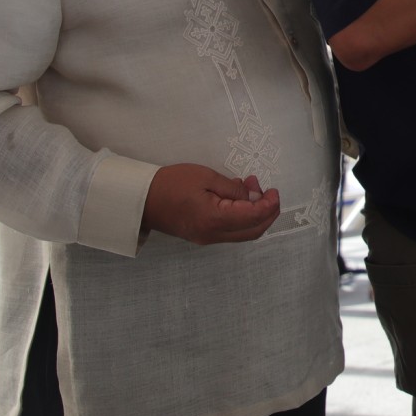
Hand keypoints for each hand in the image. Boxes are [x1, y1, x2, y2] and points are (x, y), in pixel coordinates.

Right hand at [142, 164, 280, 244]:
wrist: (141, 199)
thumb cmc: (171, 183)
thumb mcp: (206, 177)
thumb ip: (234, 188)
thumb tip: (255, 197)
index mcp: (215, 220)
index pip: (254, 218)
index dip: (270, 205)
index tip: (274, 191)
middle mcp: (213, 235)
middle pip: (254, 231)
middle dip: (268, 212)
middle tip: (269, 191)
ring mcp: (208, 238)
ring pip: (244, 233)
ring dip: (255, 213)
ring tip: (251, 187)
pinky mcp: (203, 235)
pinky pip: (231, 231)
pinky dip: (242, 217)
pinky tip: (238, 197)